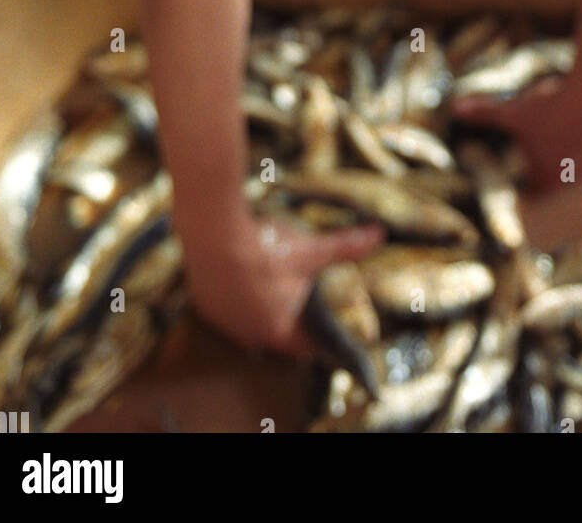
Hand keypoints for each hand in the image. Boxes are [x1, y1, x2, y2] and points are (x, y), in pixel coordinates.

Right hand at [183, 212, 384, 354]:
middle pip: (274, 333)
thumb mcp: (310, 250)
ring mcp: (223, 321)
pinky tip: (239, 279)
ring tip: (267, 288)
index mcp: (277, 330)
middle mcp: (248, 334)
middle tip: (293, 298)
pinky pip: (223, 309)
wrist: (216, 234)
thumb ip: (345, 247)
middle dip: (285, 318)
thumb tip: (378, 234)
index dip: (314, 337)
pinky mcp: (203, 305)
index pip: (302, 346)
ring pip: (247, 322)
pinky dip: (233, 298)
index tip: (320, 329)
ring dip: (258, 309)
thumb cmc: (265, 248)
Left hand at [450, 77, 581, 192]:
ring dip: (565, 165)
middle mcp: (569, 182)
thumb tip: (454, 108)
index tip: (520, 176)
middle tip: (536, 157)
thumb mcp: (512, 110)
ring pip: (572, 174)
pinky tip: (576, 138)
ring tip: (555, 146)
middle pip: (553, 185)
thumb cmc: (548, 107)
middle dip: (544, 173)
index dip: (525, 186)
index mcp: (545, 179)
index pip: (533, 195)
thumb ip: (484, 113)